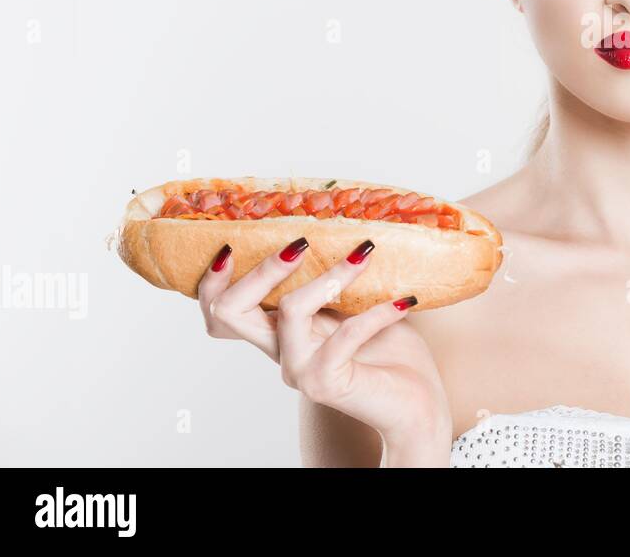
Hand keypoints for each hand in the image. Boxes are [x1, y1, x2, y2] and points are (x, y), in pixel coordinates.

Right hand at [198, 237, 452, 456]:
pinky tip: (404, 302)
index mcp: (280, 333)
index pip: (221, 312)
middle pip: (230, 311)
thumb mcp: (357, 306)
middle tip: (302, 242)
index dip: (213, 280)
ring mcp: (300, 371)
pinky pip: (346, 334)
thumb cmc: (390, 352)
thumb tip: (342, 224)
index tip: (231, 244)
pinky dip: (377, 311)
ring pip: (289, 311)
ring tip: (365, 254)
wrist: (416, 405)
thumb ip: (336, 281)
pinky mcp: (327, 383)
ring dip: (330, 276)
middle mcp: (281, 353)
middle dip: (262, 268)